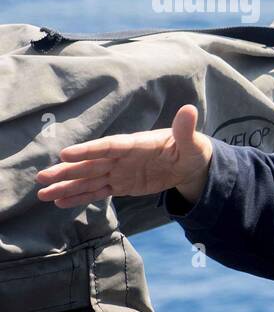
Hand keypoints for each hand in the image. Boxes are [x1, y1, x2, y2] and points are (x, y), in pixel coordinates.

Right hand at [34, 104, 212, 207]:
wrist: (190, 164)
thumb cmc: (190, 149)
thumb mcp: (192, 142)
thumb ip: (185, 130)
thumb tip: (189, 110)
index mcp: (135, 144)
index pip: (109, 146)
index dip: (88, 150)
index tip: (65, 154)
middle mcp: (122, 158)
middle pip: (90, 164)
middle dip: (67, 171)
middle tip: (42, 177)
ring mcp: (119, 171)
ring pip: (89, 180)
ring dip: (67, 186)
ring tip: (43, 193)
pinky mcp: (122, 185)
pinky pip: (98, 192)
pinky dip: (80, 197)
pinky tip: (60, 201)